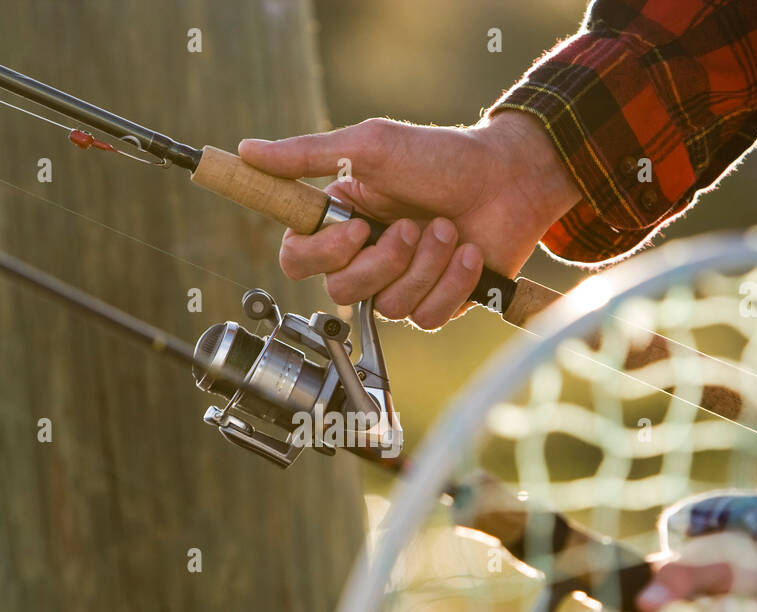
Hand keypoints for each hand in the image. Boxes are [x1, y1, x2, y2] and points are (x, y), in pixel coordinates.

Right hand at [238, 112, 579, 328]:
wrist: (509, 181)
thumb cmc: (441, 157)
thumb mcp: (369, 147)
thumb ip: (306, 156)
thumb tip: (248, 151)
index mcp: (340, 221)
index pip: (297, 259)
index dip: (321, 255)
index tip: (356, 230)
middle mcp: (364, 256)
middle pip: (342, 291)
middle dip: (384, 261)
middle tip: (414, 226)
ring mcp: (399, 283)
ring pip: (387, 306)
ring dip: (426, 266)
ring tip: (449, 230)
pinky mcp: (434, 304)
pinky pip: (424, 318)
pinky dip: (451, 284)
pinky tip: (468, 253)